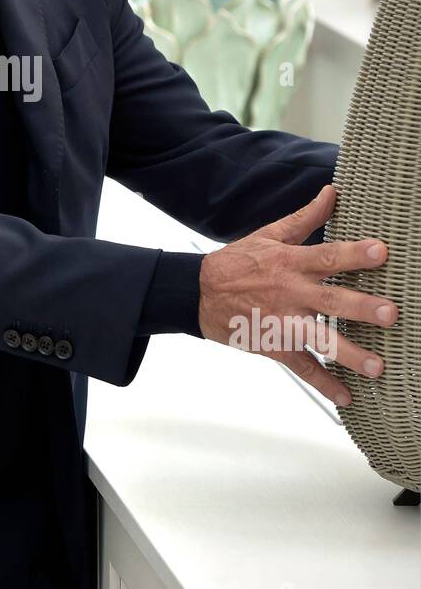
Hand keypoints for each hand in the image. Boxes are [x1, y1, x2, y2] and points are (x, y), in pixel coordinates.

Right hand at [197, 183, 396, 405]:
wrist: (197, 294)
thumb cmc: (237, 262)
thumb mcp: (269, 235)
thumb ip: (305, 218)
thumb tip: (333, 192)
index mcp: (290, 263)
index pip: (327, 256)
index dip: (354, 253)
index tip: (382, 251)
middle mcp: (290, 294)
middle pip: (330, 301)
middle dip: (361, 308)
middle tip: (390, 314)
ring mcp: (282, 323)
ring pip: (319, 340)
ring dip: (349, 354)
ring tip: (377, 367)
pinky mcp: (274, 346)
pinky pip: (302, 367)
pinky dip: (324, 383)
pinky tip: (348, 396)